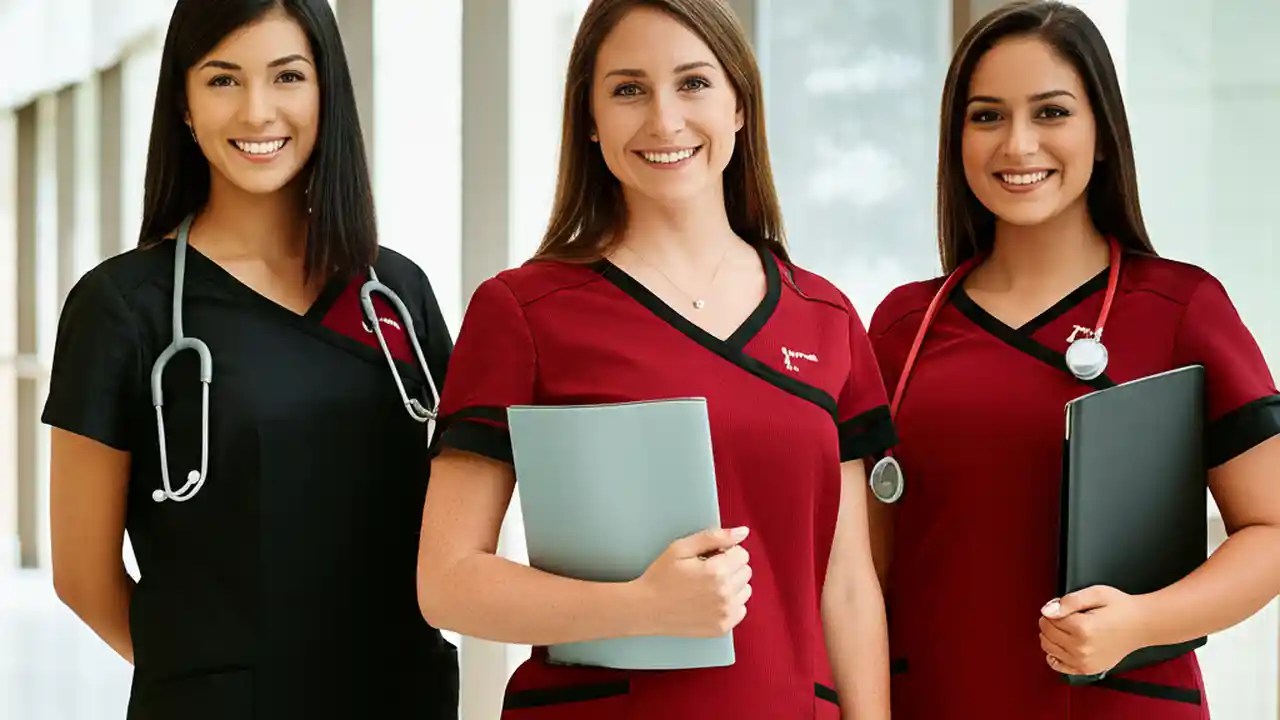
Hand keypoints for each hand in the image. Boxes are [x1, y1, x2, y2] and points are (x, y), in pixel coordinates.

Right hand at [632, 527, 752, 637]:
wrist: (646, 609)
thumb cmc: (661, 576)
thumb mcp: (681, 548)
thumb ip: (715, 537)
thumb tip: (743, 532)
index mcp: (716, 571)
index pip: (742, 554)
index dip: (725, 552)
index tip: (709, 557)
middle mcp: (725, 594)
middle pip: (745, 571)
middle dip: (730, 567)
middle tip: (706, 571)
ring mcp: (725, 613)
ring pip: (745, 590)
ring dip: (732, 585)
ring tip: (709, 586)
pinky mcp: (722, 628)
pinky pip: (741, 610)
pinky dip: (730, 604)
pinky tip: (711, 601)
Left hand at [1039, 585, 1150, 675]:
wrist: (1142, 625)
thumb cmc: (1121, 608)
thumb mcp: (1095, 593)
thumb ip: (1069, 601)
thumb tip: (1047, 611)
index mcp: (1083, 628)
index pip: (1048, 619)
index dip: (1053, 610)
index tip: (1063, 607)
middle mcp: (1082, 649)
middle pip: (1046, 634)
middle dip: (1050, 622)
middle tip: (1065, 616)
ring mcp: (1084, 662)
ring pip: (1049, 649)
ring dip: (1051, 637)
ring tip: (1066, 629)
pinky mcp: (1087, 670)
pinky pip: (1058, 665)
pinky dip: (1054, 655)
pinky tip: (1062, 646)